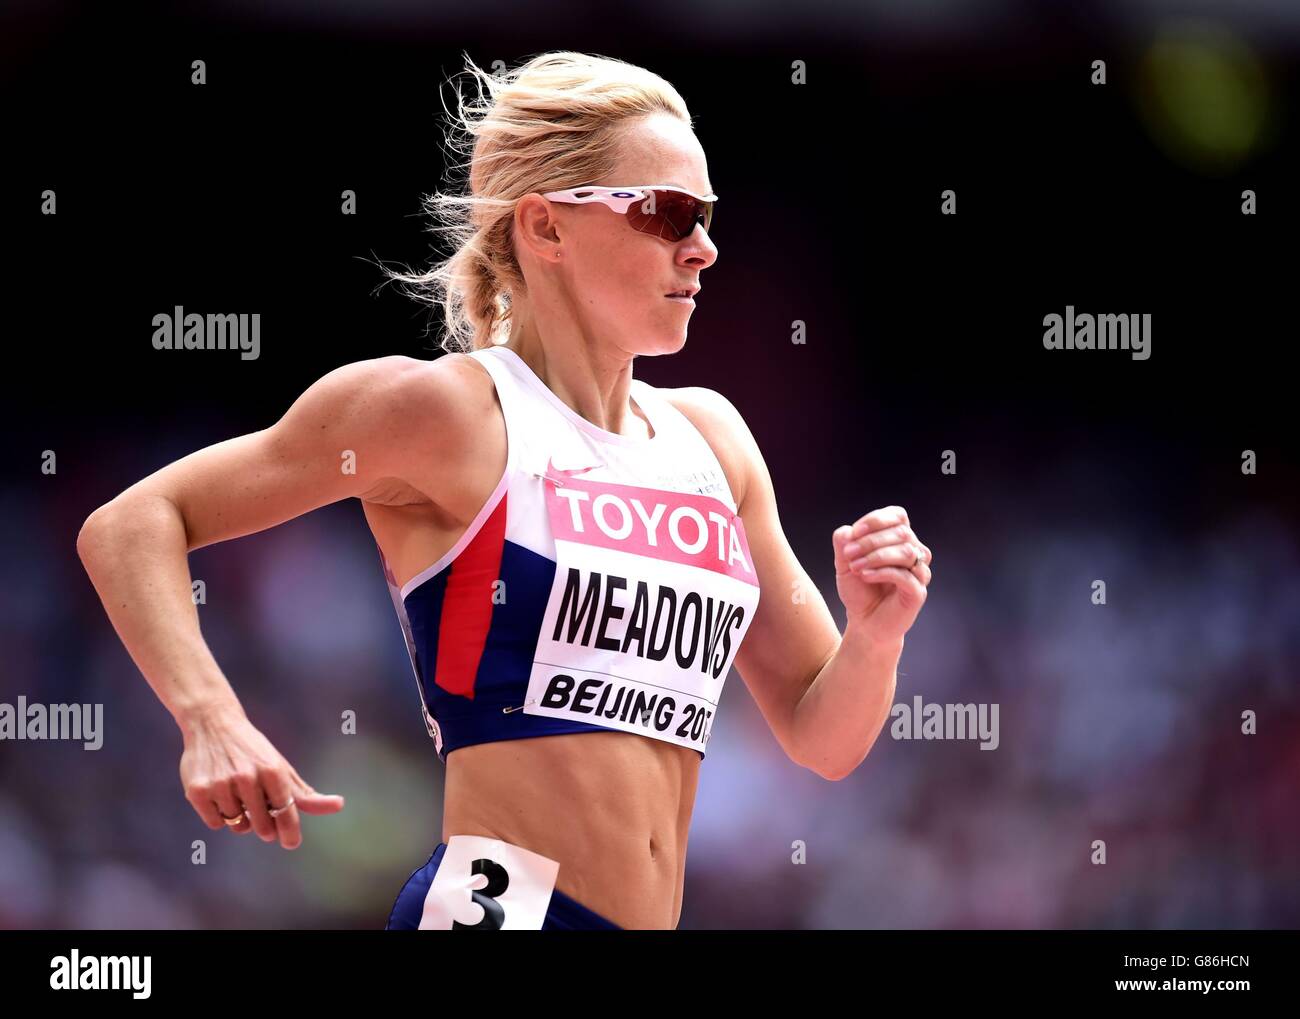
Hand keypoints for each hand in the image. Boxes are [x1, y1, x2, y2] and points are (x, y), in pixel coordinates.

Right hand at [179, 707, 344, 849]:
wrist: (213, 724)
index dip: (290, 832)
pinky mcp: (197, 792)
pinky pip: (216, 823)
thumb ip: (306, 794)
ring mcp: (221, 785)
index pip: (286, 813)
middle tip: (260, 809)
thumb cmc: (254, 752)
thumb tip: (339, 805)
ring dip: (240, 818)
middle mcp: (247, 777)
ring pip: (237, 826)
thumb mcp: (281, 768)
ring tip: (236, 792)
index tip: (291, 843)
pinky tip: (219, 793)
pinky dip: (220, 816)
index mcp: (272, 771)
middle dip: (265, 826)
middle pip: (262, 827)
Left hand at [832, 505, 931, 645]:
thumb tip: (847, 530)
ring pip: (907, 552)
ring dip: (876, 555)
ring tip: (855, 567)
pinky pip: (906, 575)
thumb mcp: (844, 564)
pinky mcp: (918, 592)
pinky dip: (883, 572)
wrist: (864, 623)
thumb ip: (843, 544)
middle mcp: (914, 552)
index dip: (877, 520)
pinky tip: (865, 576)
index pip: (898, 516)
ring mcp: (919, 572)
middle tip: (848, 554)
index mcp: (899, 539)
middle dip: (870, 541)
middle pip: (902, 532)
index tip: (854, 532)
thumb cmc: (858, 590)